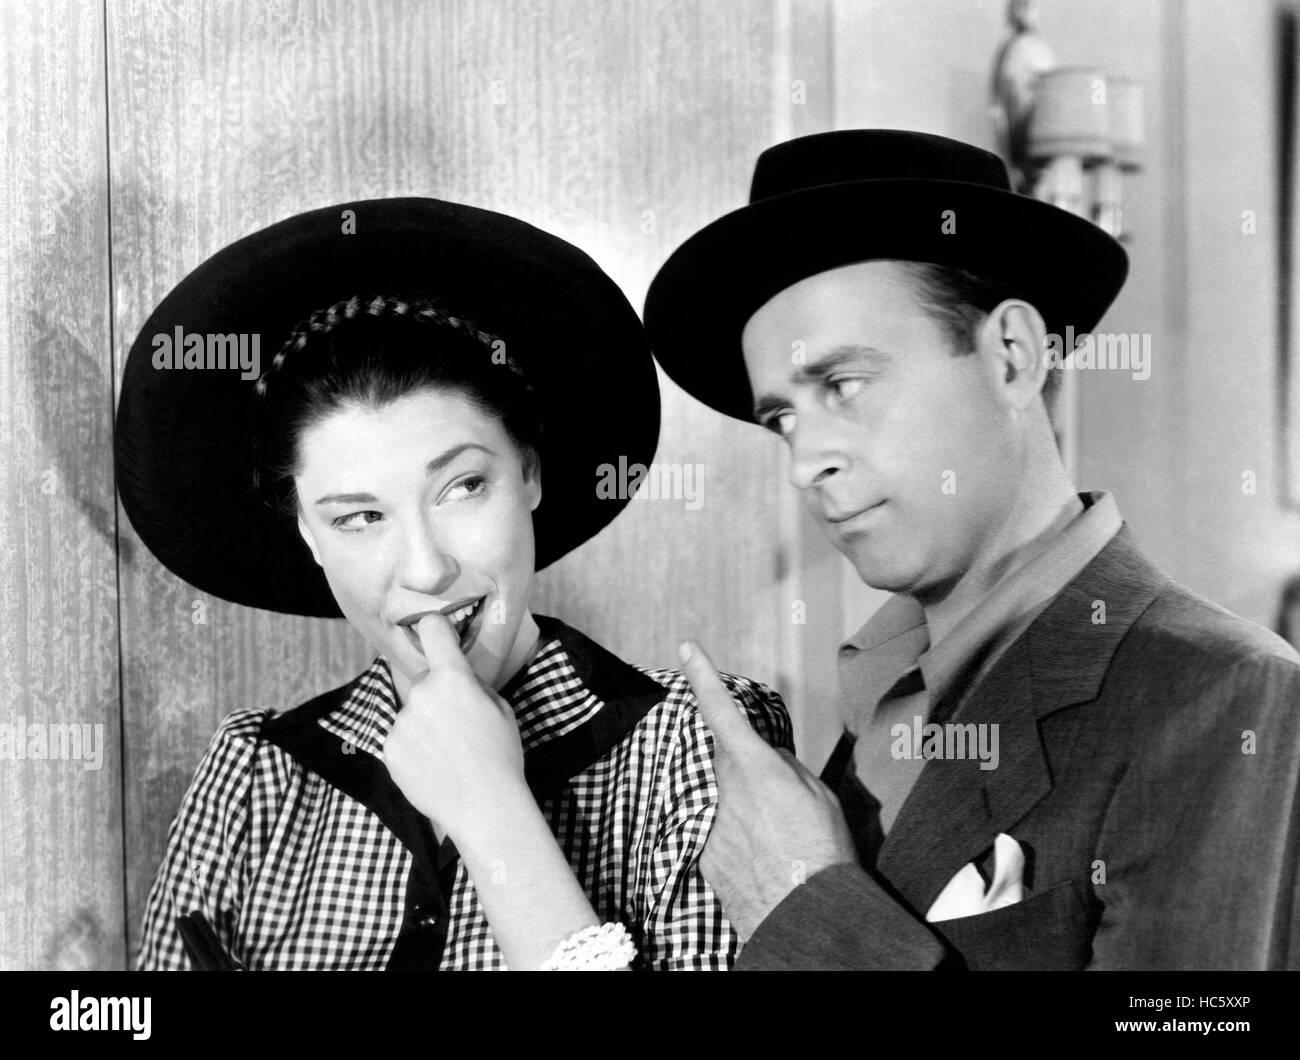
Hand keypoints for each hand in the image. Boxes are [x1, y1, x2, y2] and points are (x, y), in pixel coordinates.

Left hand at [382, 612, 526, 838]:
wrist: (485, 807)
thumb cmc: (501, 755)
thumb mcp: (501, 709)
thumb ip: (474, 685)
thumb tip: (458, 677)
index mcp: (453, 678)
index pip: (432, 629)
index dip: (435, 628)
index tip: (437, 633)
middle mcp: (421, 694)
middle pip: (424, 680)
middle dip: (437, 694)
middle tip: (458, 724)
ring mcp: (401, 723)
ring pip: (412, 712)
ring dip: (424, 724)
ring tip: (448, 753)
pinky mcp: (389, 749)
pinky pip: (401, 738)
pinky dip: (413, 749)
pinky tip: (434, 767)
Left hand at [680, 640, 856, 941]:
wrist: (803, 916)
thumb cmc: (821, 854)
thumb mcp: (821, 796)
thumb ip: (788, 768)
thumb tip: (770, 761)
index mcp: (754, 766)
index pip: (721, 709)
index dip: (703, 675)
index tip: (687, 648)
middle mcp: (723, 788)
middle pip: (727, 761)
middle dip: (748, 770)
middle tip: (780, 804)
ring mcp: (709, 821)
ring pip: (722, 798)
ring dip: (745, 810)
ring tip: (776, 842)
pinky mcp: (703, 852)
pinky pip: (719, 830)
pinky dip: (738, 839)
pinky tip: (762, 861)